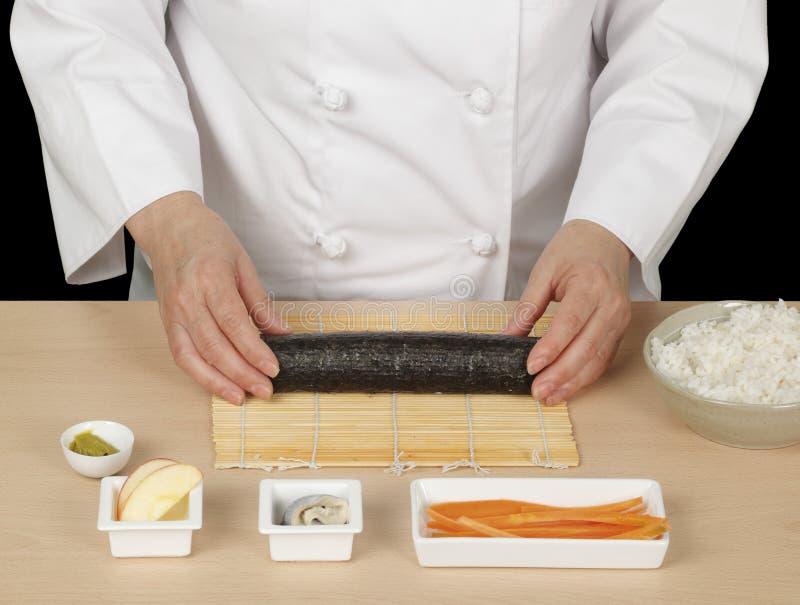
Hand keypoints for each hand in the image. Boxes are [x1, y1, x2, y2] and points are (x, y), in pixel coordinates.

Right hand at [126, 191, 290, 403]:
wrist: (169, 225)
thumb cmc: (208, 237)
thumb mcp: (243, 262)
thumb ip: (260, 302)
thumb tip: (281, 332)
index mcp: (210, 279)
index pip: (234, 324)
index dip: (254, 351)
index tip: (273, 368)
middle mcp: (187, 299)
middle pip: (215, 346)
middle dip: (242, 373)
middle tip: (265, 389)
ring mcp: (173, 312)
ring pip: (195, 357)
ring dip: (220, 382)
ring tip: (243, 396)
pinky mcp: (166, 321)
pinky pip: (181, 355)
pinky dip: (200, 374)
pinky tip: (219, 385)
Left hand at [503, 219, 631, 403]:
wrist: (605, 238)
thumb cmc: (574, 249)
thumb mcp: (544, 271)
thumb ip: (527, 306)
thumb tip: (508, 336)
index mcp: (591, 286)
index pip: (570, 324)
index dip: (551, 348)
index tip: (531, 366)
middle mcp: (611, 306)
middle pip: (587, 347)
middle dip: (561, 374)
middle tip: (538, 392)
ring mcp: (619, 319)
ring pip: (598, 359)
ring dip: (574, 382)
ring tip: (550, 396)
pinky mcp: (620, 328)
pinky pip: (603, 357)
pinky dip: (585, 376)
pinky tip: (567, 386)